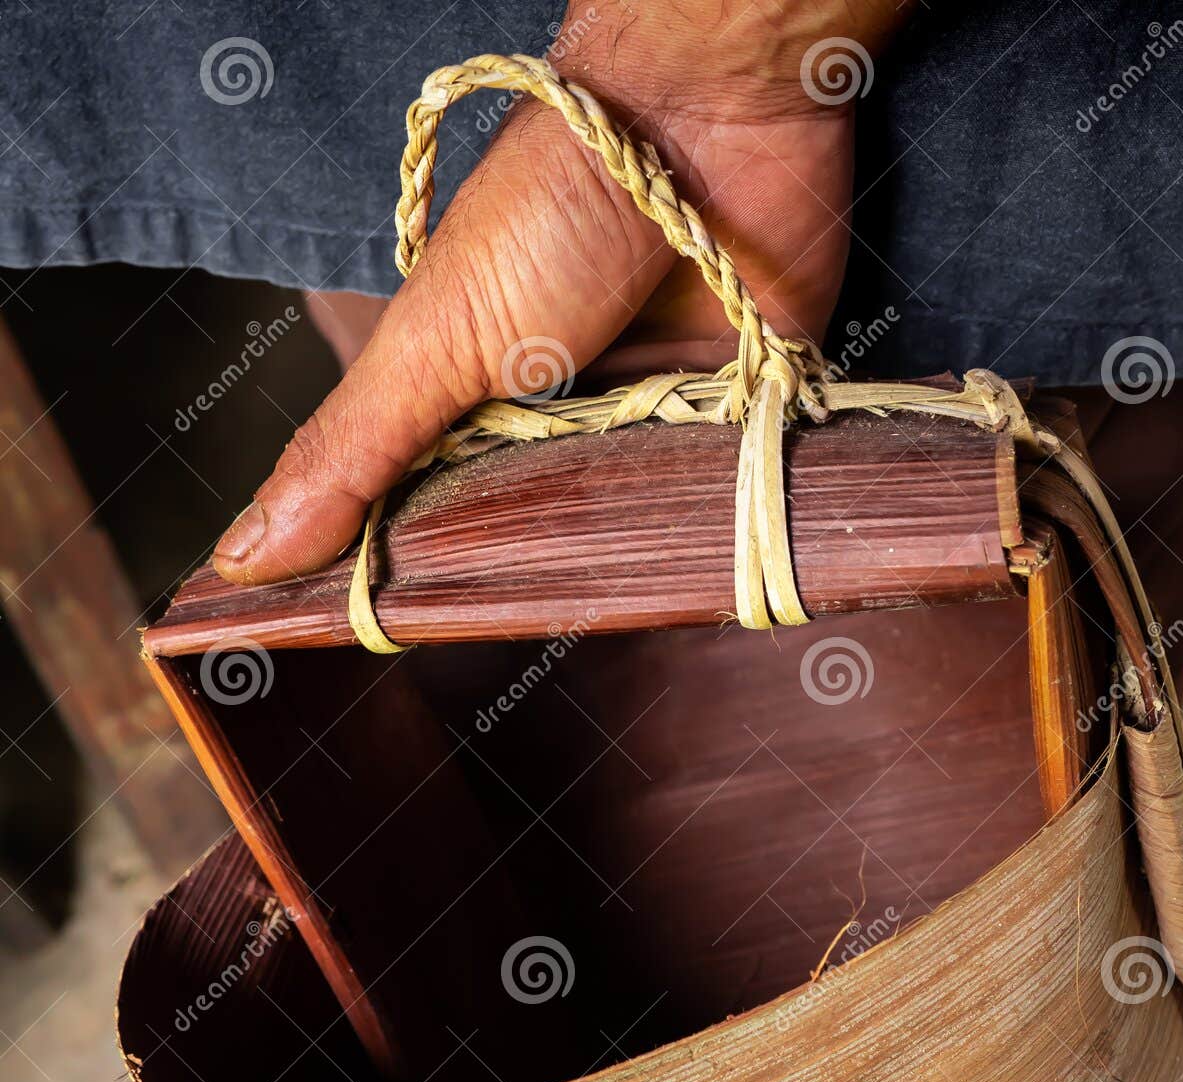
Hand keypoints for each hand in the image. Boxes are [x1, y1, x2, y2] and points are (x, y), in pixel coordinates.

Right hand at [213, 2, 907, 584]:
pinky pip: (713, 498)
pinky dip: (706, 521)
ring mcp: (645, 415)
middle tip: (527, 633)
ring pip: (625, 527)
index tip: (400, 650)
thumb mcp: (432, 342)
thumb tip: (241, 556)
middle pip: (537, 535)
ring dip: (624, 552)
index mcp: (472, 399)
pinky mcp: (732, 416)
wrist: (710, 120)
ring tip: (616, 606)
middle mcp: (557, 416)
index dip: (422, 580)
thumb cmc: (556, 211)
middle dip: (534, 574)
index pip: (435, 517)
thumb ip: (352, 454)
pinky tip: (698, 567)